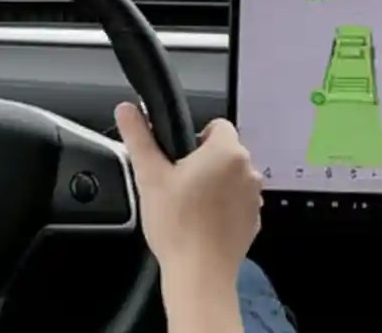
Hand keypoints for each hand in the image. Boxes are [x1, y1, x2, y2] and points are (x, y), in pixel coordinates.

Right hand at [114, 102, 263, 284]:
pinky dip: (223, 208)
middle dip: (203, 163)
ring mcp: (254, 196)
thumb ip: (139, 137)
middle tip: (179, 185)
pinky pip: (237, 202)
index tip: (179, 159)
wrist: (199, 272)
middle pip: (224, 152)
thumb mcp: (149, 176)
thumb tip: (127, 109)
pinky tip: (202, 223)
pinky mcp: (254, 218)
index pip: (217, 126)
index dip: (195, 139)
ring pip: (231, 178)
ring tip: (189, 207)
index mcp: (226, 151)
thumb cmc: (177, 226)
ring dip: (214, 185)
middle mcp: (248, 169)